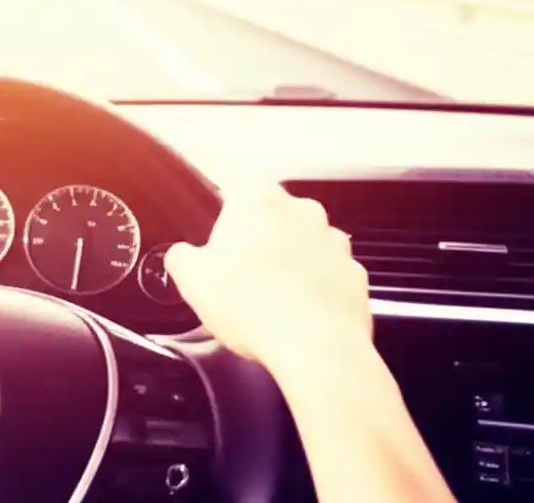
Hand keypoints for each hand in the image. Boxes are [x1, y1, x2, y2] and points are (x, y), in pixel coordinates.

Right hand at [164, 184, 369, 373]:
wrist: (316, 348)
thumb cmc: (254, 307)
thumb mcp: (191, 280)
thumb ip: (180, 257)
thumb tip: (181, 256)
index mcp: (258, 199)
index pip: (232, 185)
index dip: (219, 212)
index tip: (215, 236)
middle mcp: (301, 211)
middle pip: (269, 216)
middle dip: (254, 239)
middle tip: (236, 274)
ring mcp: (333, 241)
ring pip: (300, 244)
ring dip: (285, 262)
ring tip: (266, 298)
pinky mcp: (353, 272)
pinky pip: (326, 273)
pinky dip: (312, 287)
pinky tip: (295, 312)